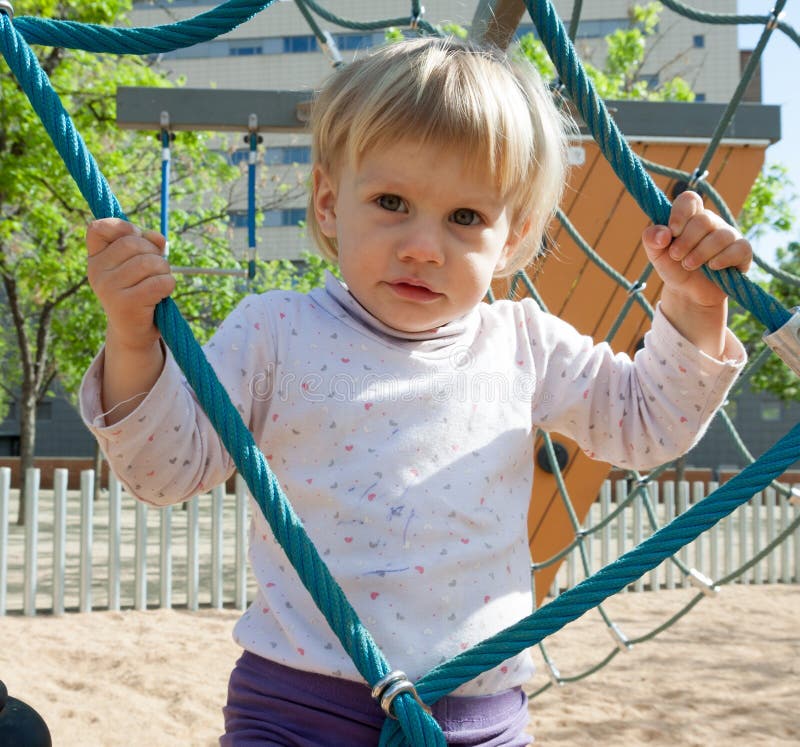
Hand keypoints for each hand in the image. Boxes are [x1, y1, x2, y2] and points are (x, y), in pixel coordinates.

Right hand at [86, 218, 173, 351]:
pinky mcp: (126, 304)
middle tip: (157, 268)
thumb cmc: (138, 292)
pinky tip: (162, 294)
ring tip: (160, 281)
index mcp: (96, 258)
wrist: (133, 332)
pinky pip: (159, 283)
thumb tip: (157, 237)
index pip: (98, 228)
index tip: (138, 238)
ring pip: (149, 263)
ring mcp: (109, 288)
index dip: (124, 227)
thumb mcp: (138, 265)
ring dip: (164, 270)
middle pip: (133, 243)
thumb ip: (146, 245)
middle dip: (154, 252)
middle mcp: (97, 272)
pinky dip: (168, 285)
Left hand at [641, 190, 751, 308]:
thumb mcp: (656, 254)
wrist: (687, 292)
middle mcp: (711, 222)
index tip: (672, 232)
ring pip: (720, 236)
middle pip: (704, 220)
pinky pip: (739, 249)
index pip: (690, 199)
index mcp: (690, 216)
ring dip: (701, 253)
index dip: (681, 213)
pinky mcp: (742, 252)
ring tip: (689, 265)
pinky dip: (723, 259)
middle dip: (686, 241)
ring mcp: (729, 235)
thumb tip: (664, 234)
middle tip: (676, 256)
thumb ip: (651, 239)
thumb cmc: (673, 266)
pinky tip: (712, 267)